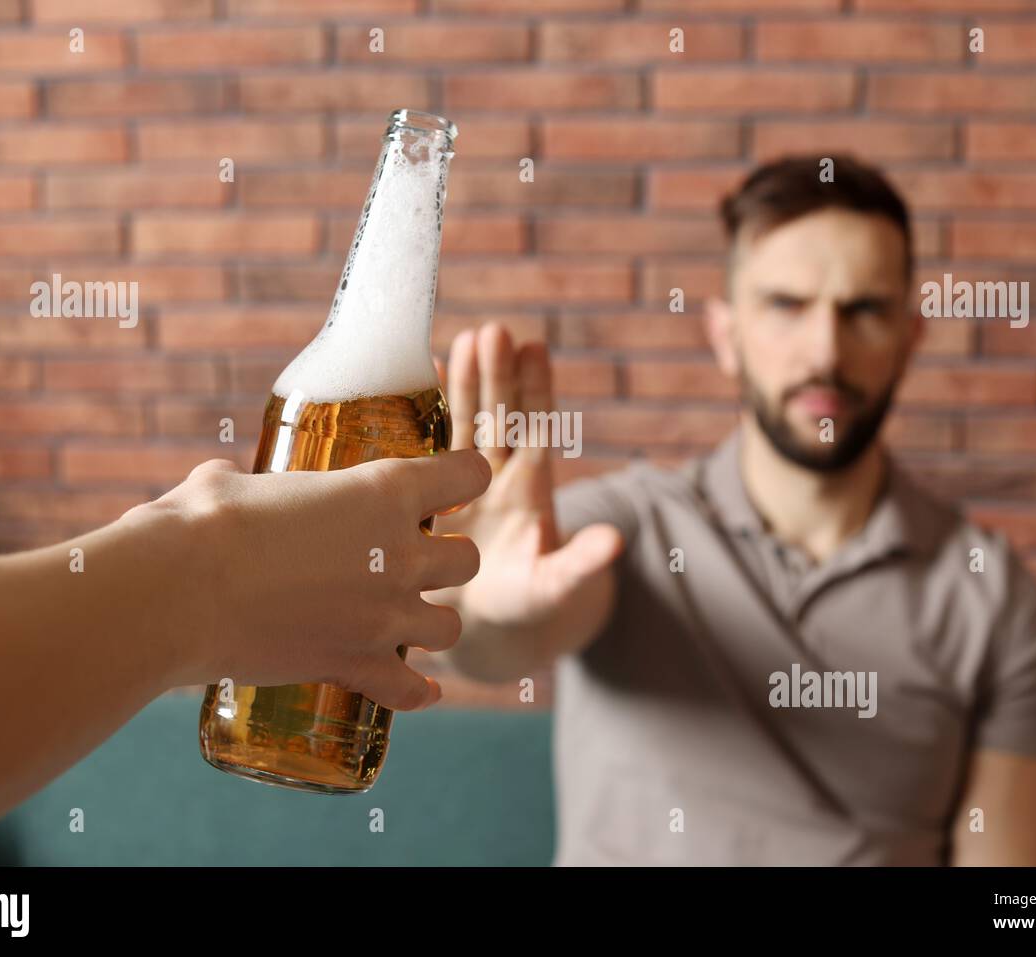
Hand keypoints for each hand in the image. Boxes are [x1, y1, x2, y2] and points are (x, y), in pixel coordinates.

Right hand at [125, 450, 490, 710]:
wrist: (178, 593)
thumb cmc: (202, 525)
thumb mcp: (231, 483)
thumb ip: (245, 481)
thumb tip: (224, 481)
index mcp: (384, 492)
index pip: (468, 475)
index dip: (465, 476)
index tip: (453, 483)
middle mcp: (400, 555)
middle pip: (467, 559)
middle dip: (447, 560)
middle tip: (414, 559)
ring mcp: (385, 617)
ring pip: (451, 626)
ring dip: (433, 623)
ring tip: (405, 620)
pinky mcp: (358, 667)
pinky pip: (411, 690)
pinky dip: (417, 692)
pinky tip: (420, 689)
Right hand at [428, 324, 622, 632]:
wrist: (483, 620)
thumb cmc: (526, 601)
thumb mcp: (556, 584)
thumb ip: (582, 562)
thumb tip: (615, 542)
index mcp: (532, 493)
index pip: (536, 432)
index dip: (536, 392)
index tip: (534, 348)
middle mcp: (500, 478)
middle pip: (501, 418)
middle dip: (498, 375)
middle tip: (493, 330)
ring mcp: (464, 483)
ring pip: (466, 424)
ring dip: (466, 383)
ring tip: (465, 338)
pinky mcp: (432, 494)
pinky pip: (428, 446)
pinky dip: (423, 412)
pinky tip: (420, 376)